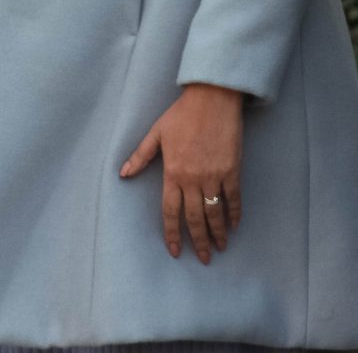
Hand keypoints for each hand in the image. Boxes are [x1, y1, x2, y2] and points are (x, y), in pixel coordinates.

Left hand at [120, 83, 243, 262]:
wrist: (213, 98)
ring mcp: (214, 175)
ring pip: (215, 212)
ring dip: (217, 233)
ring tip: (220, 248)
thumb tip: (123, 174)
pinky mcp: (232, 169)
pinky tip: (234, 225)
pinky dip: (234, 213)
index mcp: (173, 173)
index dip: (172, 234)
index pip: (171, 212)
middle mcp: (193, 179)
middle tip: (203, 258)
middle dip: (198, 241)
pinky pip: (233, 197)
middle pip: (194, 218)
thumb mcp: (157, 133)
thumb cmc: (182, 114)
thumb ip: (140, 156)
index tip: (174, 251)